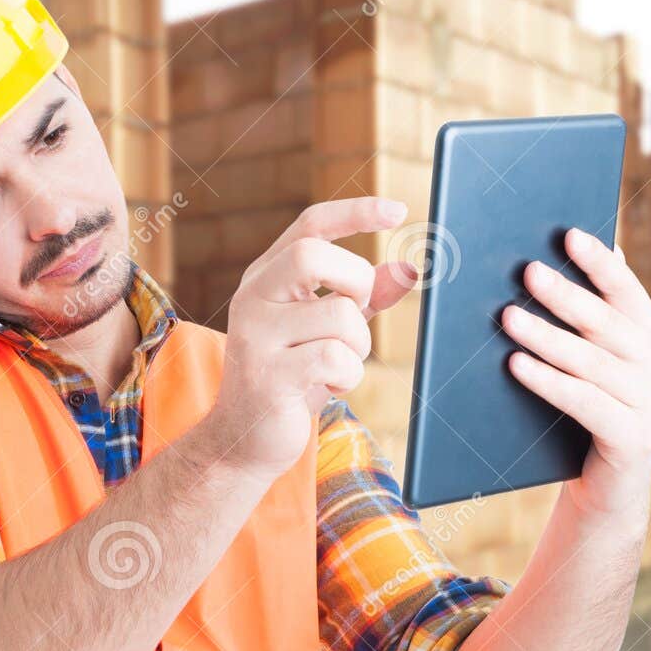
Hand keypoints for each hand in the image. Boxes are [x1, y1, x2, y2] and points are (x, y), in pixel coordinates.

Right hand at [194, 197, 417, 478]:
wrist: (243, 439)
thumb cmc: (290, 379)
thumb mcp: (326, 331)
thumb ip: (361, 299)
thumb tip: (406, 268)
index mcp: (265, 278)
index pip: (309, 226)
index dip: (355, 212)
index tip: (398, 211)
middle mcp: (253, 297)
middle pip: (313, 254)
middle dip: (355, 283)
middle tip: (354, 315)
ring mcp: (256, 335)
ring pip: (339, 316)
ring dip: (358, 346)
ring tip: (337, 366)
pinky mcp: (268, 375)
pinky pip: (335, 359)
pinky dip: (348, 376)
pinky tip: (330, 386)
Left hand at [501, 228, 650, 517]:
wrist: (604, 494)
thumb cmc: (588, 418)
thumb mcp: (593, 366)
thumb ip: (591, 322)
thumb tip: (567, 257)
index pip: (628, 293)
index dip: (599, 263)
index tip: (569, 235)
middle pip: (607, 325)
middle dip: (565, 296)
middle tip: (526, 272)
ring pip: (592, 363)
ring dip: (546, 337)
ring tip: (507, 318)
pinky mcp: (635, 440)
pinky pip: (585, 403)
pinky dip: (549, 382)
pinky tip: (516, 365)